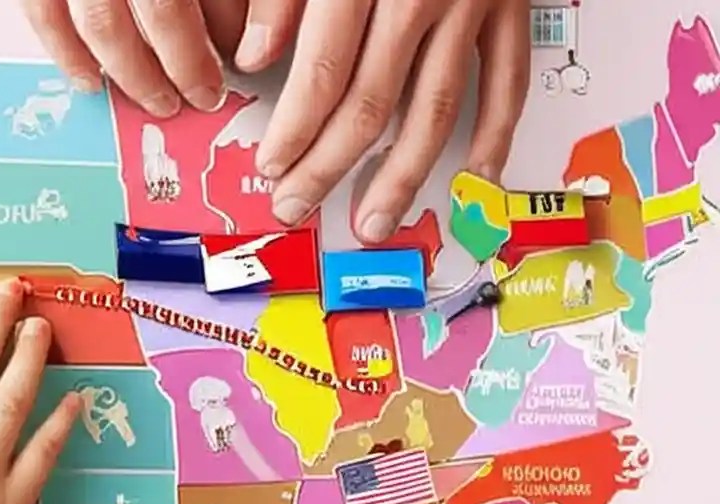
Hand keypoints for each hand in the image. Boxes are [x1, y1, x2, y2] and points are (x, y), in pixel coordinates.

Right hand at [19, 0, 246, 115]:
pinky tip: (91, 79)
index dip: (228, 28)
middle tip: (203, 93)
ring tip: (157, 98)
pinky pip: (43, 10)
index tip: (239, 56)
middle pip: (159, 7)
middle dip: (184, 63)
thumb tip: (255, 45)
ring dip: (131, 70)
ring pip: (100, 21)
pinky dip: (65, 51)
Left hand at [237, 0, 529, 238]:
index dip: (293, 130)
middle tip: (298, 206)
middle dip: (328, 166)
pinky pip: (506, 82)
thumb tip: (250, 57)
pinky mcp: (513, 6)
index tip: (270, 167)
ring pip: (434, 110)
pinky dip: (493, 134)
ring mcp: (475, 4)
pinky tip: (477, 176)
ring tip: (373, 221)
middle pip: (369, 104)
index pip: (322, 74)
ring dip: (400, 175)